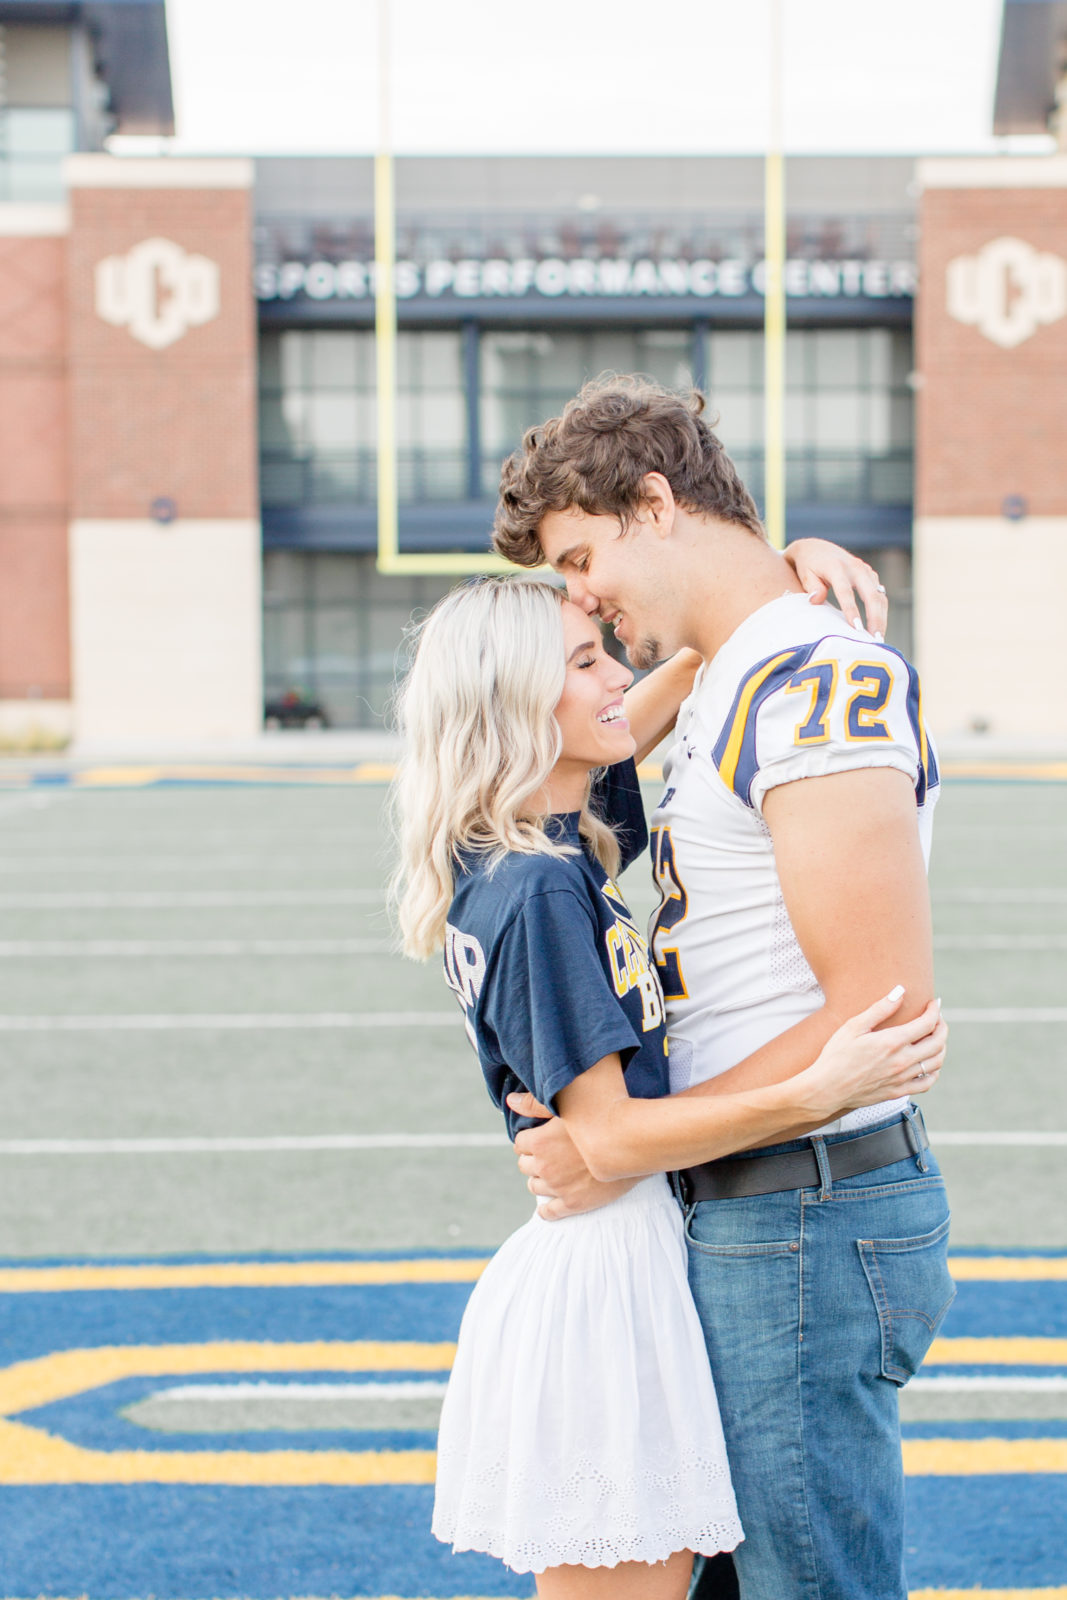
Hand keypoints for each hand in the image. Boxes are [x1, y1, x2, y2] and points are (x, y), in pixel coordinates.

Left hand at [507, 1091, 641, 1218]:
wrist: (632, 1143)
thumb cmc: (601, 1116)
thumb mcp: (567, 1103)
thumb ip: (536, 1103)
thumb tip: (511, 1101)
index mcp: (540, 1141)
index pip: (520, 1143)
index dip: (529, 1138)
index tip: (538, 1137)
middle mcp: (544, 1166)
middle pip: (524, 1165)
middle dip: (533, 1159)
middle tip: (546, 1154)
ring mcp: (558, 1187)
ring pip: (534, 1187)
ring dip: (539, 1179)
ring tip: (551, 1173)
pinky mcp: (574, 1203)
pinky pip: (550, 1212)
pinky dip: (545, 1210)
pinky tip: (546, 1208)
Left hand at [784, 538, 887, 638]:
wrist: (817, 547)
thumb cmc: (808, 565)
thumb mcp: (804, 574)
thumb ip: (811, 587)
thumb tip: (816, 600)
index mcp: (836, 567)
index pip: (846, 592)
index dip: (852, 611)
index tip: (856, 629)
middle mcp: (855, 567)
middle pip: (871, 594)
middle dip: (876, 618)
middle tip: (876, 639)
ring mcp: (865, 570)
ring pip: (879, 596)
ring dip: (881, 617)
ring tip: (879, 639)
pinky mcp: (870, 575)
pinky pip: (880, 594)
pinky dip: (881, 611)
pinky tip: (879, 627)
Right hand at [802, 988, 946, 1114]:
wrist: (827, 1089)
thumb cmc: (835, 1055)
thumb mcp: (853, 1027)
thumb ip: (879, 1009)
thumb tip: (900, 991)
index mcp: (892, 1042)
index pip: (927, 1023)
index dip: (935, 1011)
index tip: (934, 1003)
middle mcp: (902, 1061)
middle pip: (937, 1042)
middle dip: (942, 1027)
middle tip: (937, 1018)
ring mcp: (902, 1078)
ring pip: (936, 1062)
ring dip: (941, 1047)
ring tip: (935, 1038)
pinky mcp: (898, 1091)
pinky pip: (927, 1082)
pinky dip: (934, 1071)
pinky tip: (929, 1063)